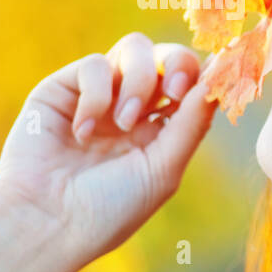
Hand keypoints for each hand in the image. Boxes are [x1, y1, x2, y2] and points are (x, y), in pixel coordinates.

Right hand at [0, 32, 218, 271]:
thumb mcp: (163, 169)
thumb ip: (192, 122)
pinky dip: (97, 96)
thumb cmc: (110, 209)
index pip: (195, 85)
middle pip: (170, 56)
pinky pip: (94, 65)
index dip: (209, 74)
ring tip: (125, 123)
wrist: (49, 223)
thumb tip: (221, 77)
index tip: (219, 75)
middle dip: (180, 64)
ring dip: (139, 82)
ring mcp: (101, 94)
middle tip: (175, 92)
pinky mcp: (64, 89)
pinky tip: (84, 133)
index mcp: (165, 128)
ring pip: (135, 48)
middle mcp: (136, 106)